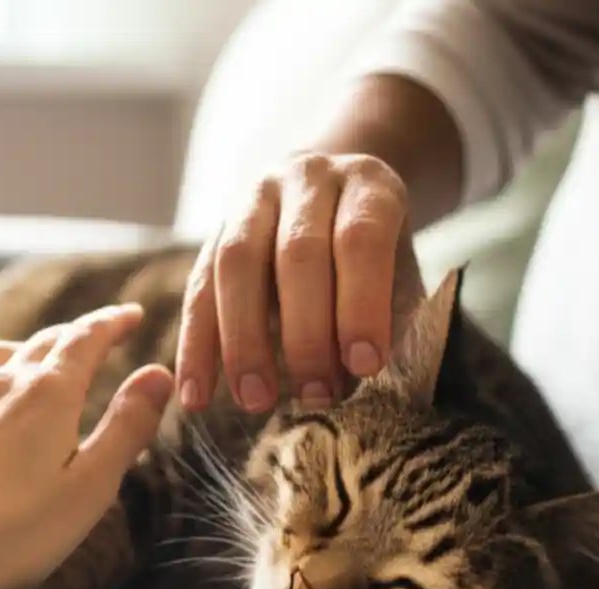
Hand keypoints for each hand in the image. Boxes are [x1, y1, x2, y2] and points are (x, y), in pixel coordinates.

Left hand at [0, 304, 172, 588]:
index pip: (87, 338)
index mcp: (48, 393)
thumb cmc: (15, 535)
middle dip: (76, 336)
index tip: (132, 316)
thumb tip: (158, 373)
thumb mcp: (92, 486)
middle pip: (43, 343)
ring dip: (25, 351)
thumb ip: (128, 425)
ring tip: (38, 361)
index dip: (113, 323)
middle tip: (99, 337)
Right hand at [177, 152, 407, 413]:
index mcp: (366, 183)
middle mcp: (306, 177)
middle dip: (305, 333)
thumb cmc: (380, 254)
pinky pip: (197, 289)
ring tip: (257, 401)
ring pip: (236, 263)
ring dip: (244, 342)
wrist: (338, 193)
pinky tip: (197, 396)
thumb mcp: (403, 271)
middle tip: (316, 394)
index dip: (361, 304)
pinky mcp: (214, 232)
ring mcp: (252, 198)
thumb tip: (354, 379)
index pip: (360, 238)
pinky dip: (196, 347)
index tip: (365, 365)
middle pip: (296, 252)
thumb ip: (389, 317)